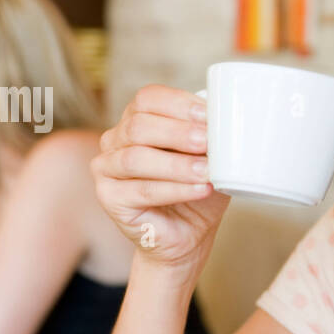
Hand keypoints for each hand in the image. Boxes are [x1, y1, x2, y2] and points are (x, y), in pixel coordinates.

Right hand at [92, 84, 230, 269]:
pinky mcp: (108, 197)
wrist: (187, 234)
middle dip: (177, 133)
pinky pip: (141, 190)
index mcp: (136, 119)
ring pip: (135, 158)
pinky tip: (199, 189)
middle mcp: (114, 139)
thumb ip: (210, 135)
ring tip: (206, 171)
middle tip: (207, 142)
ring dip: (176, 164)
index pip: (148, 98)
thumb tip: (228, 119)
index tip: (209, 116)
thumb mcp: (208, 155)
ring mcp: (106, 168)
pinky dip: (174, 189)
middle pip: (138, 126)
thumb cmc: (196, 188)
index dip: (178, 104)